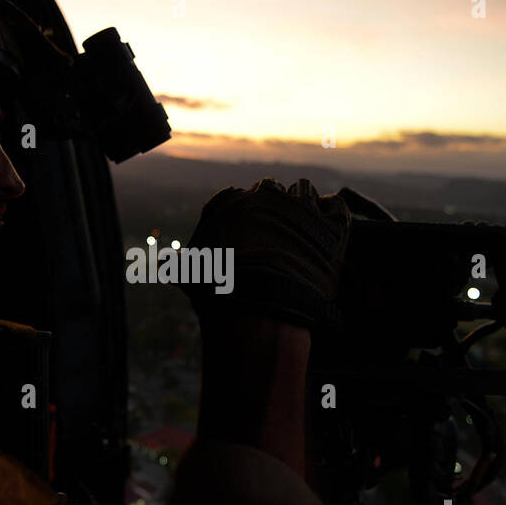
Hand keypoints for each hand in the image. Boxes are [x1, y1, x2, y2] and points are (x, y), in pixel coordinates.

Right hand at [181, 178, 350, 328]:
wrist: (259, 314)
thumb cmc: (221, 295)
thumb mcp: (192, 275)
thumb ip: (184, 261)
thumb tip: (169, 264)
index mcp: (233, 202)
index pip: (242, 195)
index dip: (247, 214)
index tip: (250, 233)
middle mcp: (267, 197)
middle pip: (273, 190)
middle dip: (275, 208)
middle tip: (277, 237)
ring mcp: (302, 210)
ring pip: (304, 192)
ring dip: (303, 208)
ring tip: (303, 232)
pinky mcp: (331, 228)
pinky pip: (336, 206)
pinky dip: (332, 216)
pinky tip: (327, 232)